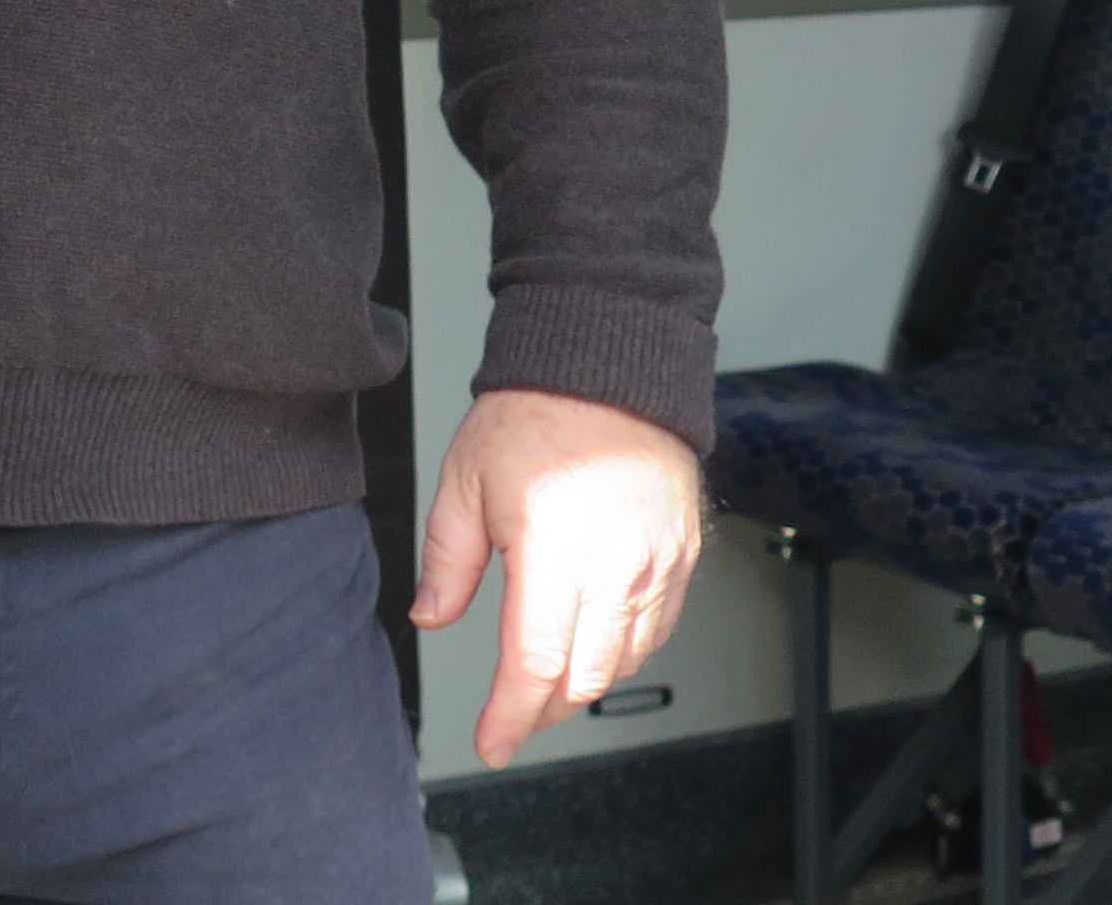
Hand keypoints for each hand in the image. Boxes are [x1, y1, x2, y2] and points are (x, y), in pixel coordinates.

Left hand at [413, 385, 703, 768]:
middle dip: (542, 711)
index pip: (534, 663)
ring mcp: (657, 566)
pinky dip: (623, 656)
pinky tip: (594, 651)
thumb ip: (448, 560)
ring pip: (624, 662)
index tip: (491, 741)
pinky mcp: (681, 559)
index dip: (510, 715)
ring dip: (582, 687)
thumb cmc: (536, 415)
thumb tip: (430, 615)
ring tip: (545, 689)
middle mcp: (616, 567)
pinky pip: (657, 632)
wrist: (608, 371)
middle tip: (510, 719)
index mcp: (557, 551)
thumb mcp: (465, 482)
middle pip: (583, 677)